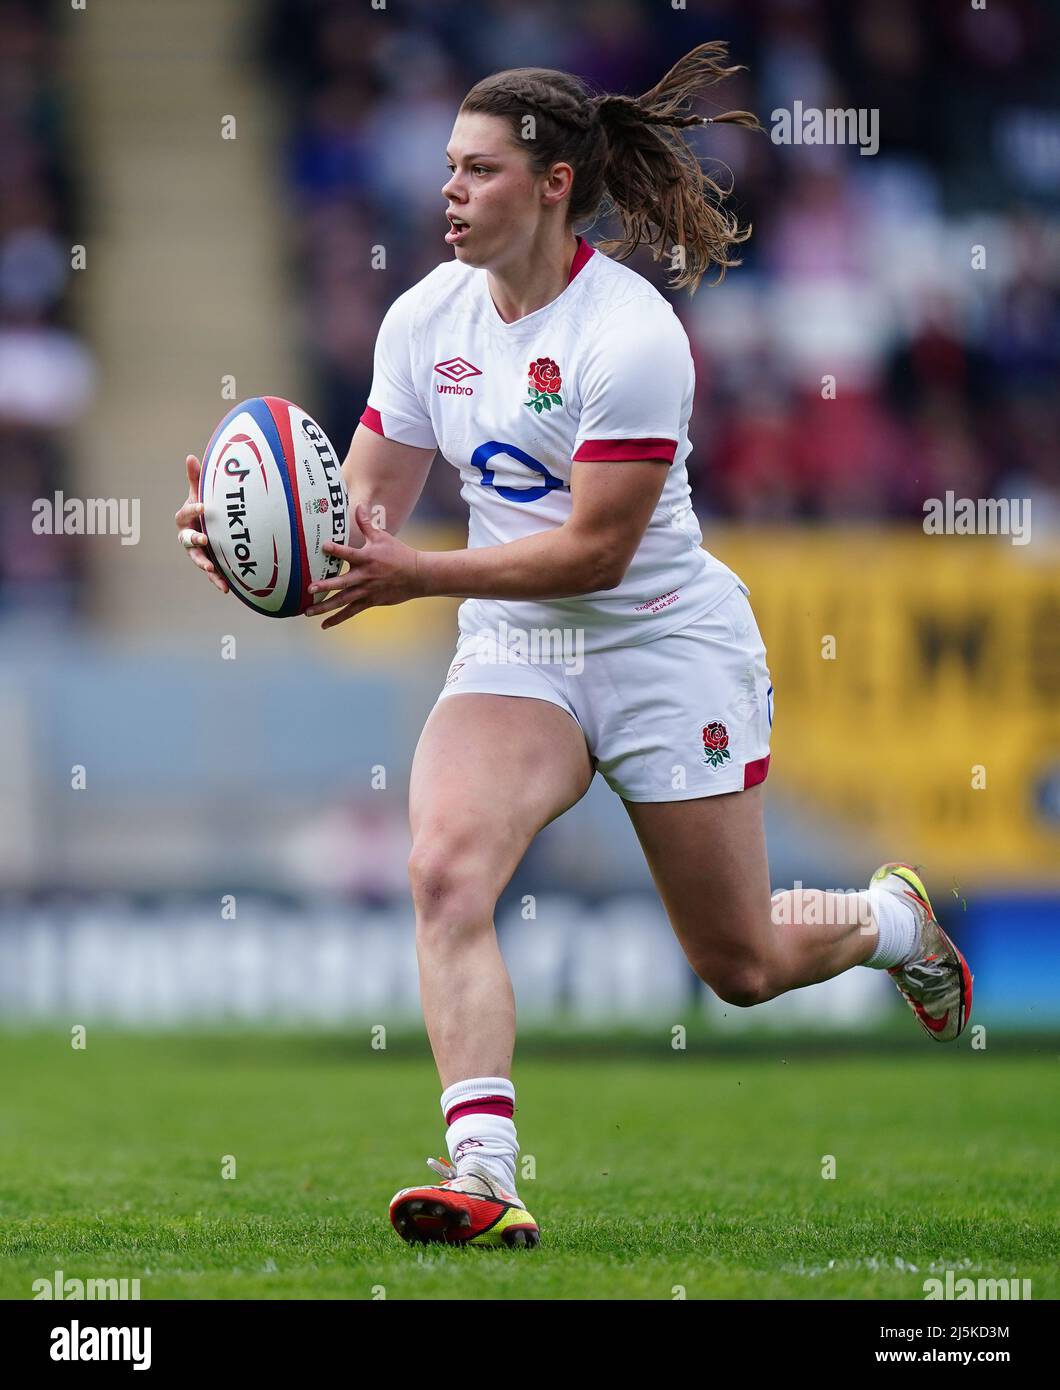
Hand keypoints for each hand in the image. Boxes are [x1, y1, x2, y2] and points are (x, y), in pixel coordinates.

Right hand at [175, 454, 228, 594]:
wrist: (213, 527)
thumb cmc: (206, 508)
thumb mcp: (202, 494)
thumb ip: (196, 479)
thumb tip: (191, 456)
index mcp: (185, 519)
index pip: (184, 514)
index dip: (192, 509)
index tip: (203, 505)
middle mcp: (188, 537)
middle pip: (186, 540)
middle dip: (195, 540)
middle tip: (204, 539)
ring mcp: (198, 552)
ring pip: (197, 558)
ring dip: (204, 563)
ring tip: (212, 568)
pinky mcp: (209, 563)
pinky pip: (211, 574)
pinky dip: (217, 580)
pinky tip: (226, 588)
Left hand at [304, 502, 423, 627]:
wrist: (417, 575)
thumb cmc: (398, 553)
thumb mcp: (382, 536)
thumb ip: (366, 524)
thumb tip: (358, 506)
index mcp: (367, 558)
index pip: (349, 553)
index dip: (336, 549)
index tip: (323, 546)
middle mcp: (365, 576)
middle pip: (343, 583)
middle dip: (326, 586)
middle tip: (309, 588)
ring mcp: (367, 591)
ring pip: (343, 601)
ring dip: (325, 606)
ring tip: (308, 612)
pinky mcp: (370, 601)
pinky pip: (351, 611)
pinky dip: (338, 619)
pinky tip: (324, 624)